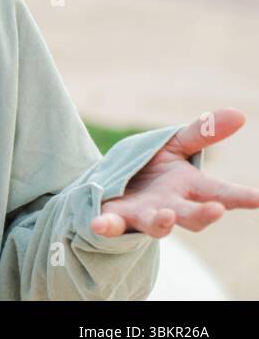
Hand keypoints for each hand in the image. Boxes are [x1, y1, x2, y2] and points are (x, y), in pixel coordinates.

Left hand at [90, 108, 258, 237]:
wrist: (113, 187)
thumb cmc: (152, 168)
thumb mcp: (174, 146)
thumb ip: (202, 133)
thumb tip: (239, 113)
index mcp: (189, 188)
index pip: (219, 192)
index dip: (240, 197)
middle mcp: (171, 206)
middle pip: (192, 215)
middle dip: (204, 214)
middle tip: (216, 210)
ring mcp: (143, 214)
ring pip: (156, 224)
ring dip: (162, 222)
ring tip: (167, 216)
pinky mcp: (115, 217)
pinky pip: (111, 224)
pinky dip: (106, 225)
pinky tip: (98, 224)